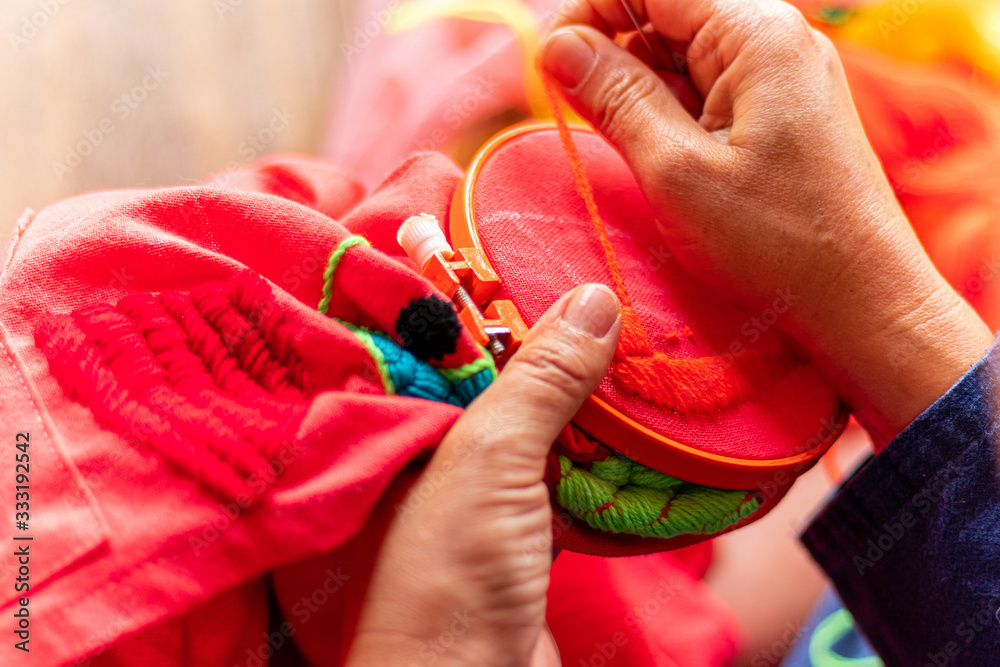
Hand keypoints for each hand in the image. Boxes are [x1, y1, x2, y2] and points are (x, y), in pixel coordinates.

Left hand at [345, 285, 620, 666]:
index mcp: (389, 427)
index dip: (450, 282)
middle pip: (480, 371)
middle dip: (527, 329)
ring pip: (525, 419)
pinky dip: (592, 442)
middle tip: (576, 269)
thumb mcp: (487, 464)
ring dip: (569, 384)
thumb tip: (593, 299)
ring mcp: (472, 493)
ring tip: (613, 323)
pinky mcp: (518, 530)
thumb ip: (536, 382)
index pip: (416, 334)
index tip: (492, 229)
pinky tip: (626, 409)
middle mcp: (423, 451)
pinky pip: (556, 468)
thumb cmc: (445, 579)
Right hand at [541, 0, 992, 445]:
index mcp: (756, 33)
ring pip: (679, 55)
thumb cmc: (778, 243)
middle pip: (663, 15)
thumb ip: (613, 97)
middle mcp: (774, 38)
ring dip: (636, 91)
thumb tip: (555, 46)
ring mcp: (780, 74)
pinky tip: (655, 155)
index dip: (587, 15)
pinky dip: (668, 115)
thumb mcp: (675, 170)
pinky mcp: (779, 111)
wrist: (862, 300)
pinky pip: (705, 90)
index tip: (549, 65)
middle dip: (610, 56)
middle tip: (578, 115)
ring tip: (625, 148)